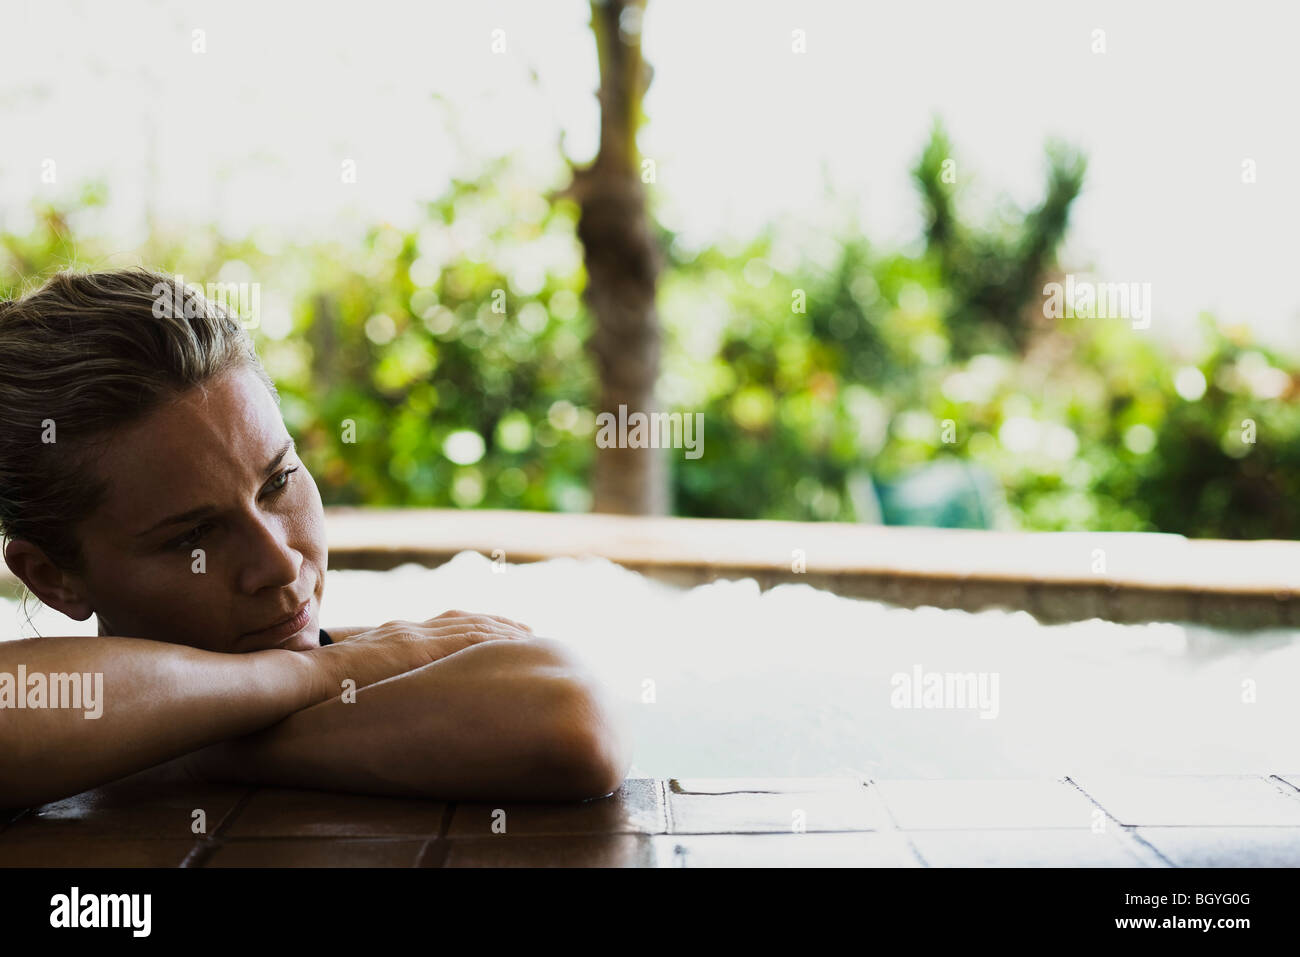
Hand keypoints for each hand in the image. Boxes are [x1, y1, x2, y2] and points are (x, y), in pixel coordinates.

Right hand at [305, 609, 535, 700]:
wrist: (300, 678)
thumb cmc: (319, 688)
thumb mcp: (357, 682)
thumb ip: (377, 684)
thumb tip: (384, 704)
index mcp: (396, 637)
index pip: (444, 627)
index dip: (476, 626)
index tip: (502, 630)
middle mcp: (409, 630)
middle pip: (464, 621)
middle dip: (498, 624)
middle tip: (529, 630)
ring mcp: (413, 636)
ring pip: (472, 627)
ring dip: (504, 630)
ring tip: (532, 636)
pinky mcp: (416, 648)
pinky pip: (466, 640)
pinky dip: (494, 639)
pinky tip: (516, 644)